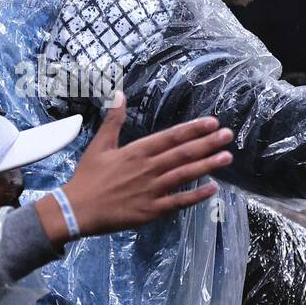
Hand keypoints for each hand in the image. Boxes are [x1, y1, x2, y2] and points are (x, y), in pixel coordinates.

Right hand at [35, 92, 231, 246]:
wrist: (76, 209)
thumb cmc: (88, 177)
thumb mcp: (99, 145)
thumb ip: (113, 120)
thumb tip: (119, 93)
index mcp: (136, 152)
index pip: (170, 137)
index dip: (193, 129)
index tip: (212, 122)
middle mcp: (147, 168)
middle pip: (182, 153)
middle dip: (207, 143)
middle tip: (229, 135)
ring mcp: (150, 190)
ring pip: (184, 175)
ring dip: (207, 165)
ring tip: (226, 157)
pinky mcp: (150, 211)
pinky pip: (178, 202)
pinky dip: (196, 195)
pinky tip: (212, 188)